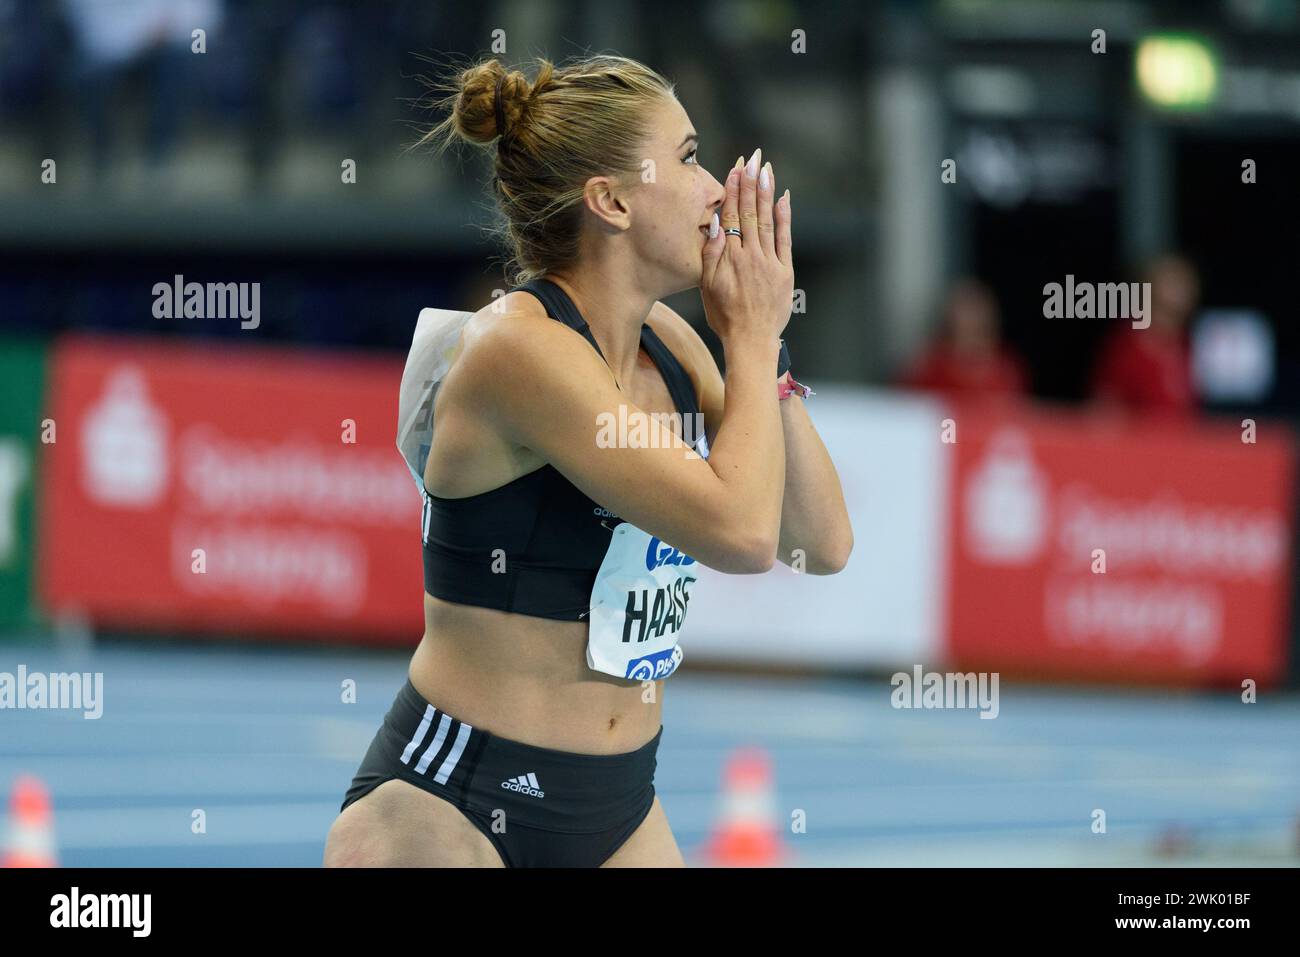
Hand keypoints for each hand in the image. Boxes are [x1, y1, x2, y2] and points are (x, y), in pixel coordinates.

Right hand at [700, 148, 793, 348]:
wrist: (751, 341)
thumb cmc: (725, 316)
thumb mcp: (706, 287)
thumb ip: (709, 254)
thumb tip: (715, 225)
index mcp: (729, 258)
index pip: (731, 216)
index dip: (734, 190)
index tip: (735, 168)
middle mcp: (750, 255)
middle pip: (750, 212)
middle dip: (751, 182)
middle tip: (752, 157)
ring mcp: (769, 262)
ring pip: (767, 220)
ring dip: (766, 192)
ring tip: (765, 169)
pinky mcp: (784, 271)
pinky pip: (784, 238)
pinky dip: (784, 217)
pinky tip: (783, 198)